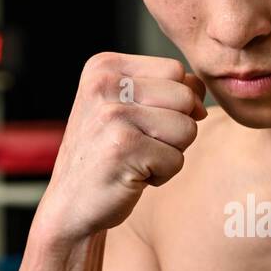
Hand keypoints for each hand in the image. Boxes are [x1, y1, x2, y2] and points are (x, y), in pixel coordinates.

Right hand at [35, 52, 205, 242]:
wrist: (70, 204)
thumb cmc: (106, 155)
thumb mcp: (127, 108)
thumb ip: (165, 90)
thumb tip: (200, 94)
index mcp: (104, 66)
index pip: (175, 70)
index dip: (174, 103)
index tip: (140, 123)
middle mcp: (105, 84)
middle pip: (185, 97)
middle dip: (175, 129)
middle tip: (139, 145)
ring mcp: (113, 115)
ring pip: (187, 128)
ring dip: (169, 153)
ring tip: (135, 159)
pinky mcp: (124, 147)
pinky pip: (177, 160)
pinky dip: (161, 175)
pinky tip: (131, 176)